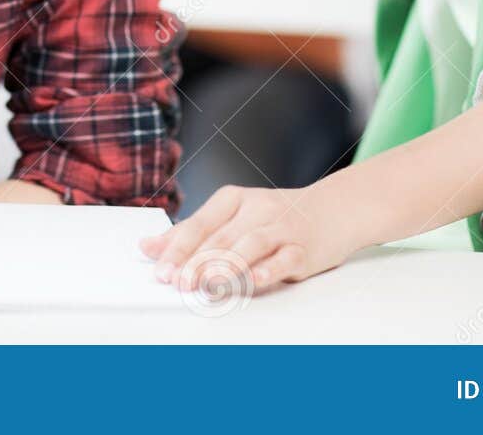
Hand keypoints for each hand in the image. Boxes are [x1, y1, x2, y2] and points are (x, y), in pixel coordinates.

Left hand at [138, 183, 354, 294]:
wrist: (333, 210)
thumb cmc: (275, 217)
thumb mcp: (232, 217)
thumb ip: (192, 234)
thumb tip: (149, 248)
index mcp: (233, 199)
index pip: (199, 223)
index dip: (177, 247)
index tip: (159, 268)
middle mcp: (256, 209)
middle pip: (221, 236)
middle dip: (196, 261)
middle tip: (177, 281)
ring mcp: (281, 227)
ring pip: (251, 245)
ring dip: (226, 265)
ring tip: (205, 282)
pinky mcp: (304, 248)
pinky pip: (286, 258)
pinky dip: (270, 268)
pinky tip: (256, 278)